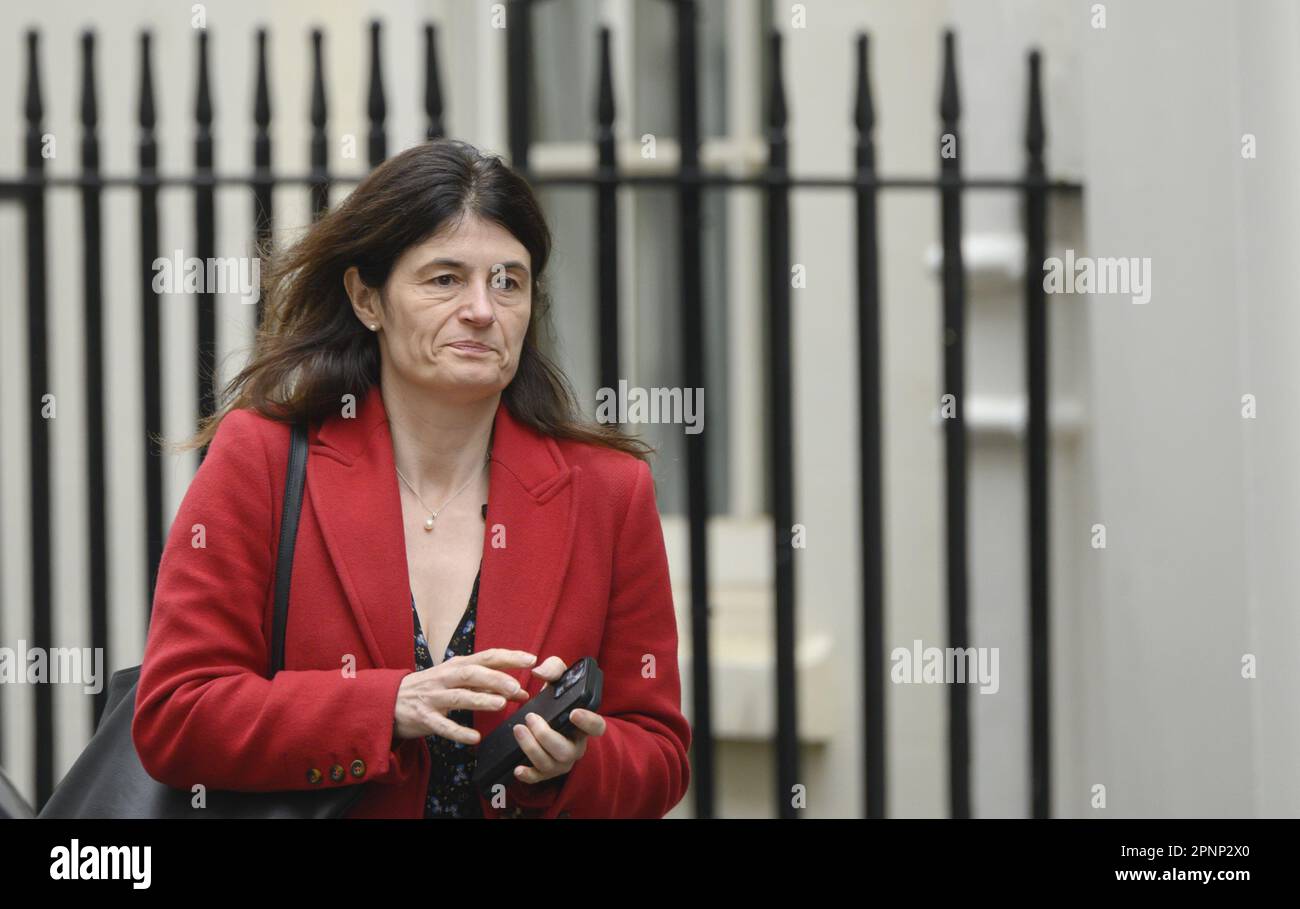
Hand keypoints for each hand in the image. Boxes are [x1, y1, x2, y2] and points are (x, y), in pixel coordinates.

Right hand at [393, 648, 535, 742]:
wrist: (389, 700)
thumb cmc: (431, 688)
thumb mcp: (457, 680)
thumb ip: (487, 685)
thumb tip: (520, 691)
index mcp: (457, 665)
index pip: (487, 656)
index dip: (509, 656)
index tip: (531, 659)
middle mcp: (446, 678)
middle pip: (473, 673)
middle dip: (496, 679)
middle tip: (517, 688)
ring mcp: (434, 698)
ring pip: (459, 696)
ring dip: (481, 700)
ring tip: (501, 705)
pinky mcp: (424, 718)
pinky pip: (443, 726)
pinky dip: (459, 732)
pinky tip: (474, 737)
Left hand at [510, 656, 606, 784]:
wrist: (547, 719)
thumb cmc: (555, 700)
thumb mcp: (558, 680)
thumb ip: (554, 669)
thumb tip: (539, 672)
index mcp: (584, 725)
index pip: (597, 727)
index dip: (588, 722)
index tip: (573, 712)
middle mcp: (576, 746)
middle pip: (566, 751)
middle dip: (546, 736)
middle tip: (530, 718)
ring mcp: (562, 762)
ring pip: (551, 765)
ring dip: (532, 749)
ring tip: (518, 730)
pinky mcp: (546, 772)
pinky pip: (539, 779)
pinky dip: (528, 775)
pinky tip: (517, 767)